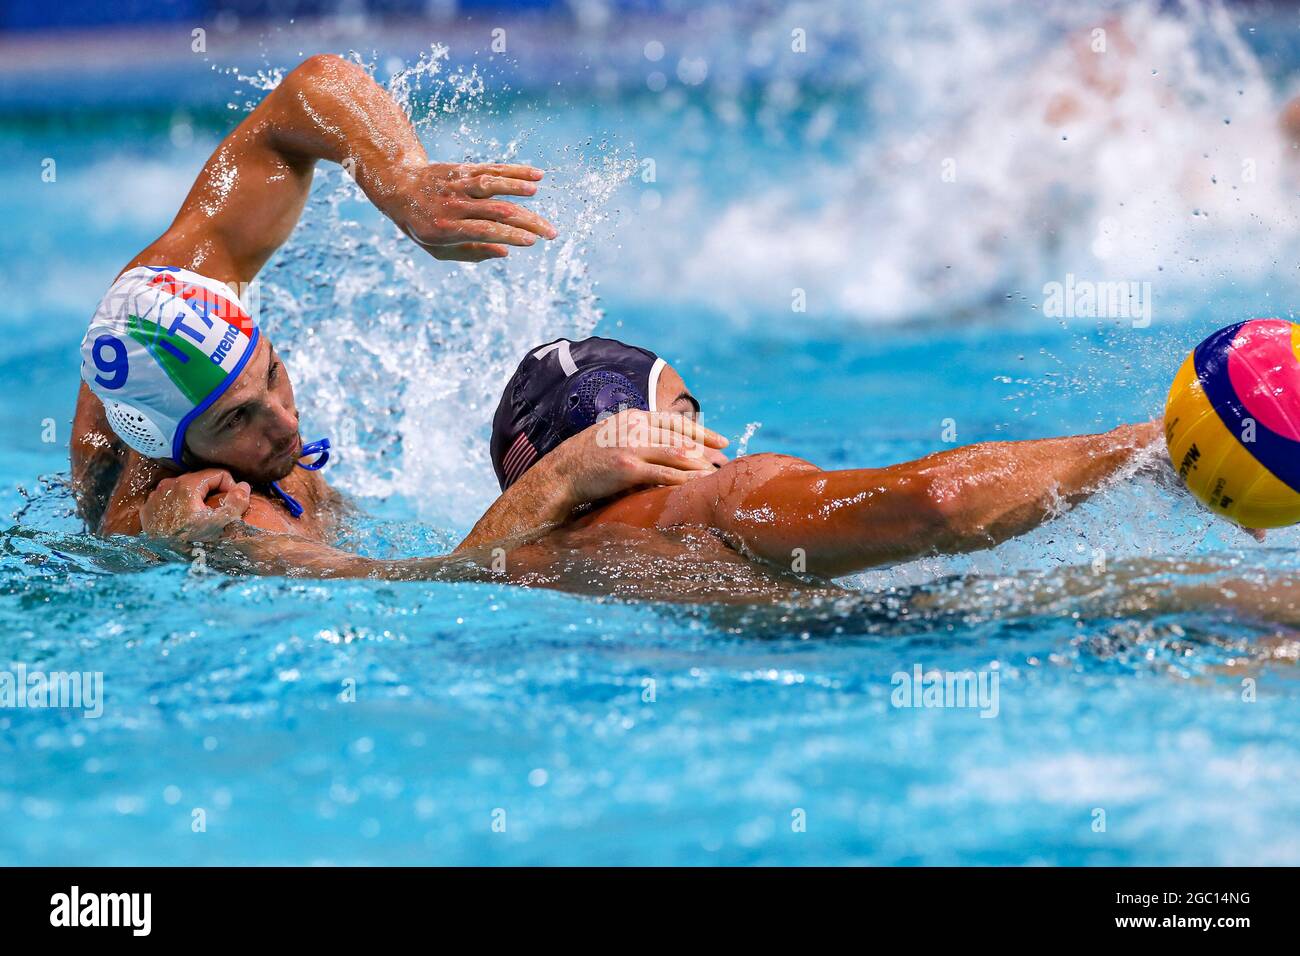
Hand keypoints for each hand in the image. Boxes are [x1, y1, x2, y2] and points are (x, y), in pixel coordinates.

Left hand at [140, 469, 250, 544]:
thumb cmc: (193, 543)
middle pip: (200, 480)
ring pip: (184, 489)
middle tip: (217, 513)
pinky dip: (179, 506)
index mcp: (187, 484)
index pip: (218, 474)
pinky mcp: (148, 509)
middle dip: (212, 493)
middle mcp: (168, 485)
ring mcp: (156, 497)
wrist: (164, 562)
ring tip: (201, 518)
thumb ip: (237, 502)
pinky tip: (183, 521)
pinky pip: (169, 500)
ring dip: (196, 499)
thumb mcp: (221, 524)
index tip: (231, 504)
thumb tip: (243, 486)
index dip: (230, 487)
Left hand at [387, 162, 557, 261]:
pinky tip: (536, 176)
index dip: (509, 236)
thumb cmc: (421, 225)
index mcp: (445, 228)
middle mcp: (453, 205)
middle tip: (551, 233)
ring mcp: (458, 185)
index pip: (483, 231)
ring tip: (536, 192)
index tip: (531, 241)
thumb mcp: (437, 249)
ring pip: (491, 185)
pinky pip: (492, 169)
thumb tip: (505, 251)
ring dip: (516, 187)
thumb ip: (471, 253)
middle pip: (495, 211)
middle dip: (526, 222)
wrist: (398, 186)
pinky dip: (515, 172)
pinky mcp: (464, 170)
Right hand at [547, 409, 729, 508]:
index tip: (721, 441)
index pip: (675, 421)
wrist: (560, 474)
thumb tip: (662, 445)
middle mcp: (634, 427)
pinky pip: (663, 474)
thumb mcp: (612, 436)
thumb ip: (636, 435)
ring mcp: (631, 446)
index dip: (702, 431)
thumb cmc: (586, 459)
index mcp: (632, 417)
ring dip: (700, 466)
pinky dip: (684, 480)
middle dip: (707, 450)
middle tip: (726, 461)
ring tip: (716, 476)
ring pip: (676, 453)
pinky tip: (697, 486)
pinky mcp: (628, 468)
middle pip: (680, 437)